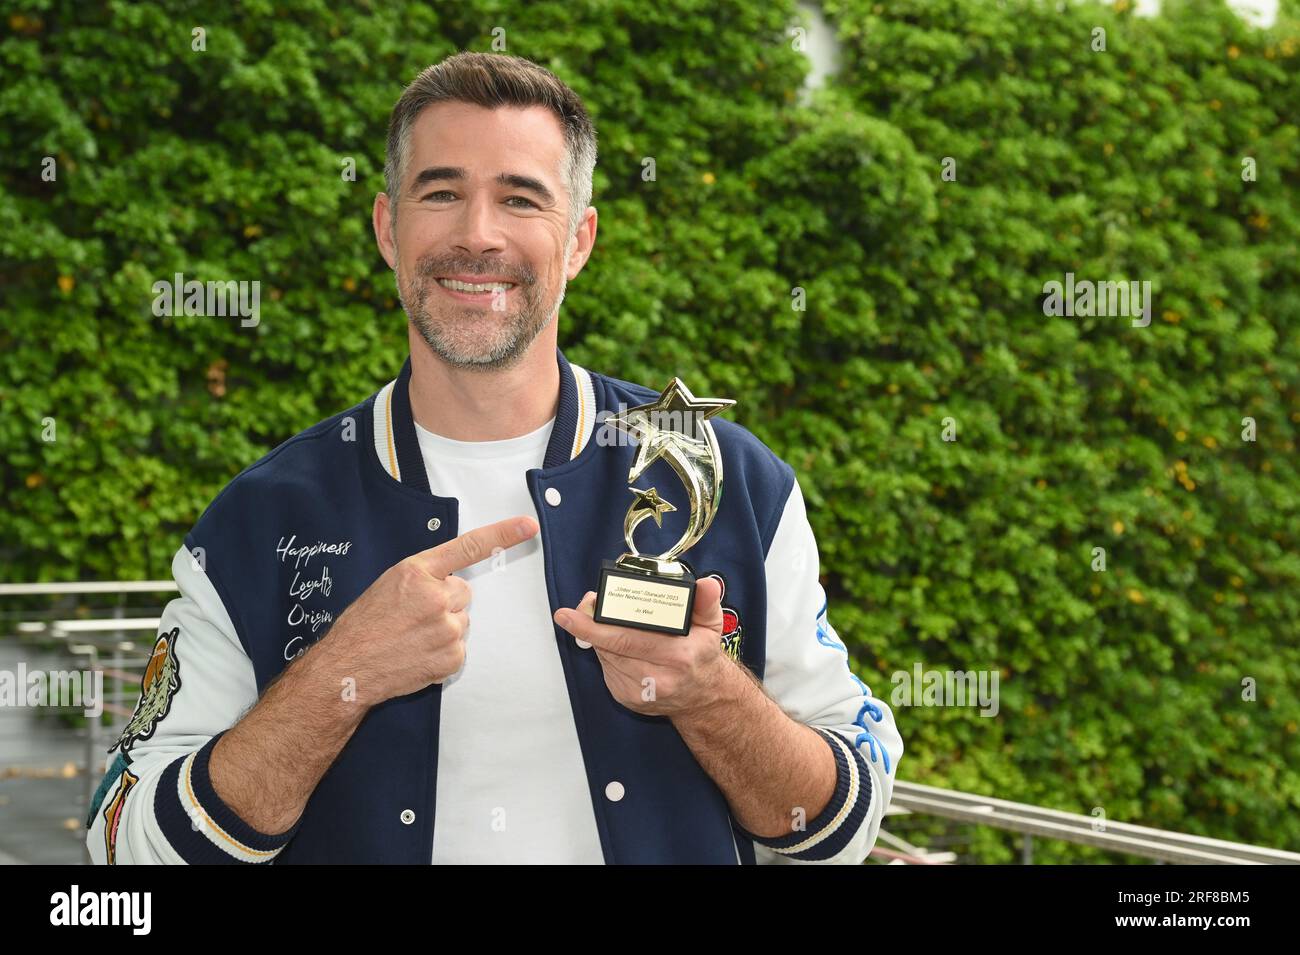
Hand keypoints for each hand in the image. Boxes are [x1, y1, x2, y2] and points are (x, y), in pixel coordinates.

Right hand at [321, 516, 538, 703]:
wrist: (348, 667)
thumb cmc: (365, 625)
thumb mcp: (389, 584)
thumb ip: (424, 577)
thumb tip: (453, 582)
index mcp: (417, 571)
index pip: (467, 546)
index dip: (502, 534)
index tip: (529, 525)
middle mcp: (436, 596)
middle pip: (463, 592)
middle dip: (445, 602)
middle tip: (413, 617)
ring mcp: (447, 628)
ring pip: (462, 621)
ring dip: (444, 628)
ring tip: (412, 638)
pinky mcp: (453, 657)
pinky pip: (459, 648)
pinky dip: (443, 652)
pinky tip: (418, 654)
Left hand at [552, 575, 732, 717]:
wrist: (703, 697)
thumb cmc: (702, 656)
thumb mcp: (711, 625)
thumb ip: (706, 601)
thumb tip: (706, 584)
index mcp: (677, 655)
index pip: (626, 638)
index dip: (594, 626)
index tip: (568, 615)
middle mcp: (657, 678)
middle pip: (610, 646)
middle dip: (588, 627)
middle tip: (573, 612)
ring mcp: (640, 692)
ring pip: (605, 656)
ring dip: (598, 637)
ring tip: (600, 619)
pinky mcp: (627, 698)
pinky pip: (607, 668)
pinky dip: (606, 652)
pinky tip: (614, 642)